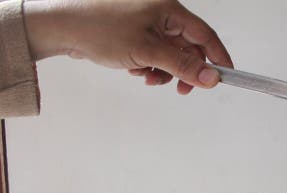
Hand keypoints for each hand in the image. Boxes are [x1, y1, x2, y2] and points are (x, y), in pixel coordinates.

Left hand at [23, 0, 232, 94]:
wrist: (60, 27)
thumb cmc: (99, 28)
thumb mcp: (148, 51)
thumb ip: (183, 66)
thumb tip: (212, 78)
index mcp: (168, 8)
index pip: (205, 35)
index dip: (217, 57)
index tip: (226, 76)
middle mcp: (160, 12)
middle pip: (188, 46)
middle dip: (184, 70)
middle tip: (182, 89)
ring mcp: (146, 21)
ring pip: (170, 53)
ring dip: (164, 71)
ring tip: (149, 78)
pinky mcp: (133, 32)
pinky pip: (154, 53)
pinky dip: (150, 66)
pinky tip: (136, 70)